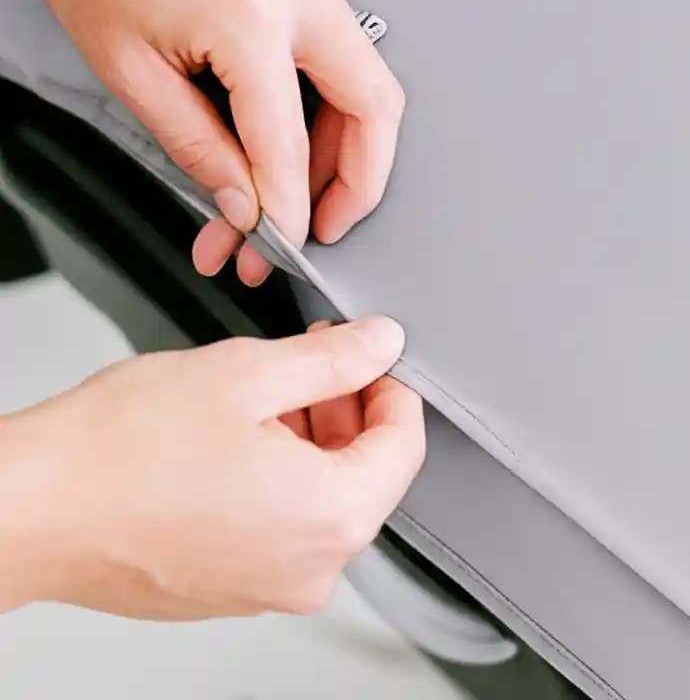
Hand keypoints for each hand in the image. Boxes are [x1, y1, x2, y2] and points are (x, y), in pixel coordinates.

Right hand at [0, 318, 424, 618]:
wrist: (32, 508)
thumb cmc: (119, 452)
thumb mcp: (247, 374)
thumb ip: (333, 360)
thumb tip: (381, 345)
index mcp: (333, 516)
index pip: (405, 445)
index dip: (393, 389)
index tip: (372, 358)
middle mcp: (313, 568)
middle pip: (366, 475)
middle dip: (348, 411)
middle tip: (316, 362)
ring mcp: (272, 588)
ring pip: (321, 501)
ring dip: (310, 443)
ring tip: (267, 396)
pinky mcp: (234, 591)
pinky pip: (281, 529)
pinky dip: (276, 482)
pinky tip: (239, 442)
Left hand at [38, 0, 405, 285]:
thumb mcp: (129, 66)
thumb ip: (194, 144)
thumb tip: (241, 202)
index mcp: (249, 16)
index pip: (287, 142)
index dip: (288, 208)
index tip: (278, 243)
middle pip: (372, 109)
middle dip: (357, 183)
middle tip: (324, 229)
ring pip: (370, 89)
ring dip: (344, 157)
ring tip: (298, 201)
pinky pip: (345, 66)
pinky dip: (331, 119)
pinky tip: (296, 154)